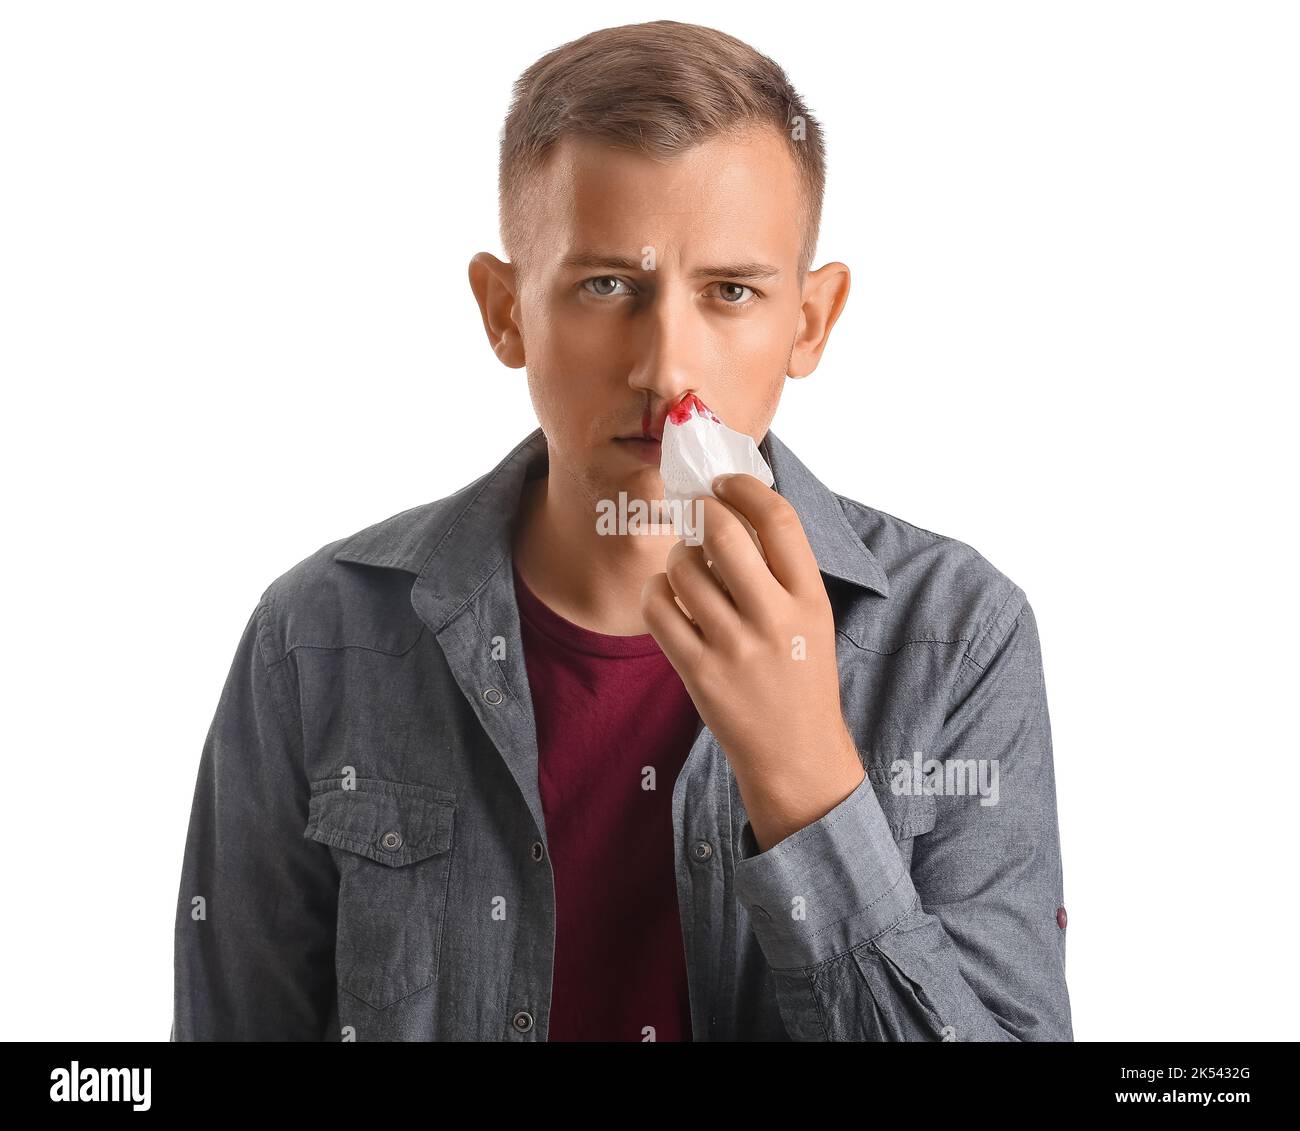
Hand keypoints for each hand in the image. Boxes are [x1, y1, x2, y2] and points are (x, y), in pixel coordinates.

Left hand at [640, 473, 865, 851]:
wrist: (796, 755)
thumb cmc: (800, 677)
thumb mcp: (813, 618)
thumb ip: (782, 569)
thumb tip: (732, 507)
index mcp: (810, 598)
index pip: (778, 519)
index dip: (745, 487)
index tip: (725, 482)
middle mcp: (774, 619)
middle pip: (724, 533)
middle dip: (702, 512)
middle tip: (696, 514)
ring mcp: (733, 647)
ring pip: (683, 568)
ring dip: (678, 557)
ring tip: (688, 569)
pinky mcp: (698, 672)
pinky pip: (657, 608)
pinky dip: (655, 592)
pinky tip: (668, 598)